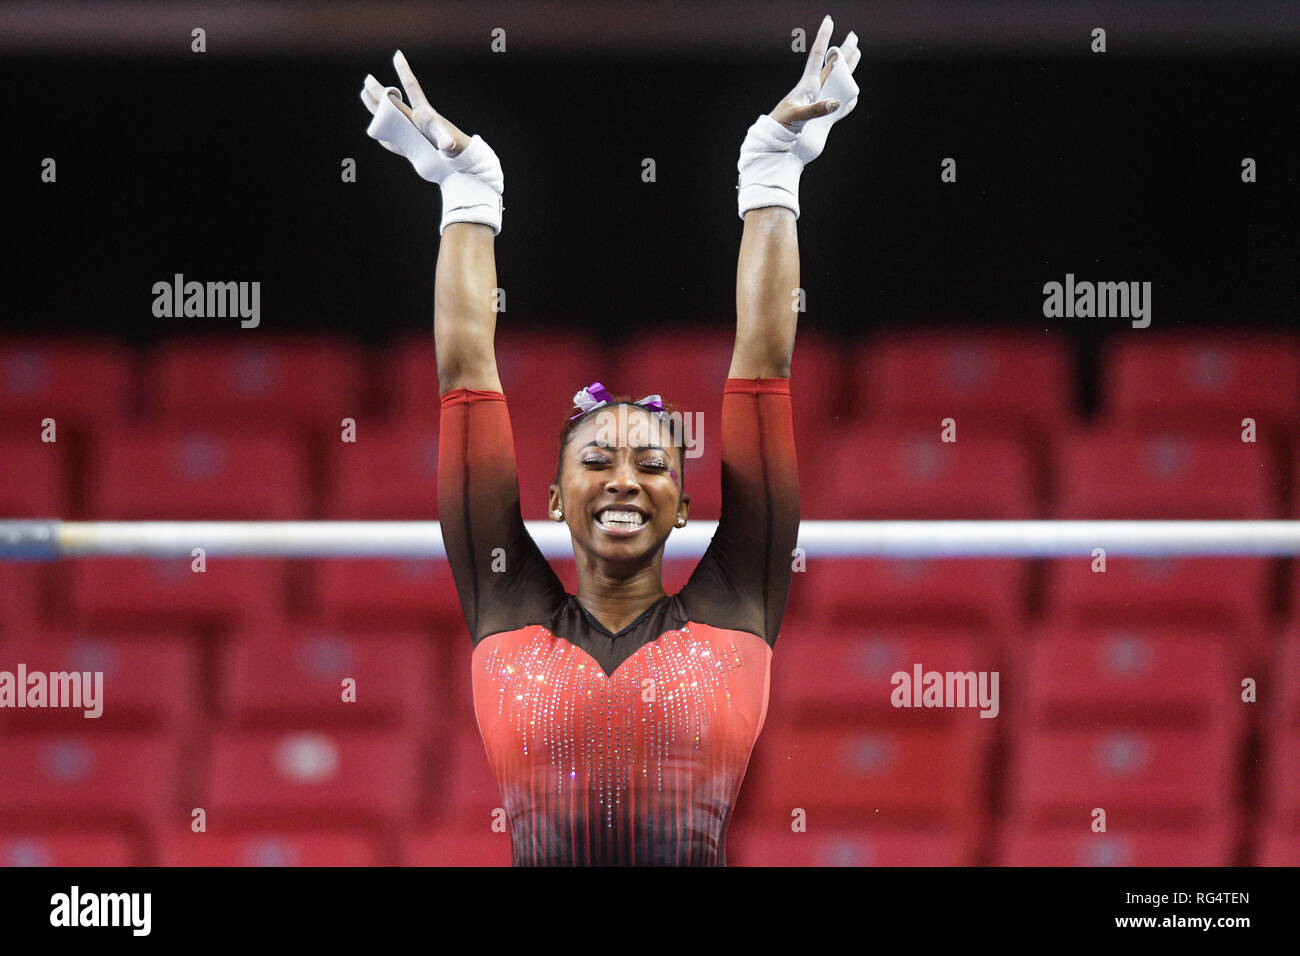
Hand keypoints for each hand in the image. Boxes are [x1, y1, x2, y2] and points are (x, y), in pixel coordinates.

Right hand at [360, 50, 470, 156]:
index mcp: (424, 114)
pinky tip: (378, 135)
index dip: (405, 70)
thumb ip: (446, 141)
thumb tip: (447, 143)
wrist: (460, 164)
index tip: (398, 54)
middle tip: (367, 78)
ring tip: (364, 94)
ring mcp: (413, 133)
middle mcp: (416, 121)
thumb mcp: (452, 144)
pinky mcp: (412, 148)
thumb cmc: (458, 150)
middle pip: (393, 102)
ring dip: (376, 107)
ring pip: (389, 118)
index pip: (412, 88)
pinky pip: (393, 140)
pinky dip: (384, 137)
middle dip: (379, 90)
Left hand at [769, 15, 859, 133]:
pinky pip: (839, 107)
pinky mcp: (823, 118)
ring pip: (838, 81)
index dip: (823, 38)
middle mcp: (815, 91)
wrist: (777, 144)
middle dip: (843, 50)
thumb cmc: (781, 127)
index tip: (829, 21)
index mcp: (807, 85)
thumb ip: (815, 109)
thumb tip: (836, 102)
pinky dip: (848, 101)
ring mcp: (820, 103)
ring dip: (848, 68)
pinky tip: (852, 97)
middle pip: (833, 66)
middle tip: (854, 35)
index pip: (818, 56)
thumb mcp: (797, 116)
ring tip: (856, 54)